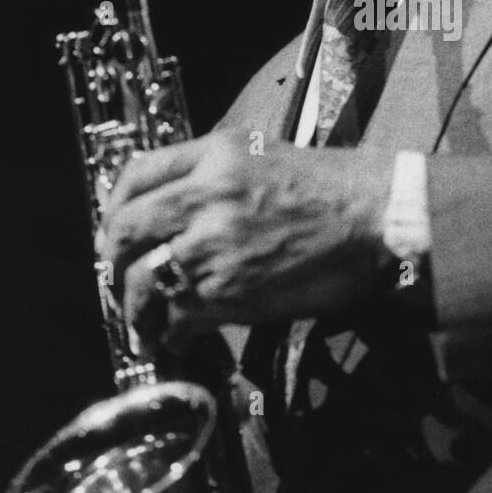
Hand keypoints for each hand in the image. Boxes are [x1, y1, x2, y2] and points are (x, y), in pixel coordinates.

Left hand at [97, 130, 392, 349]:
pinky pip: (177, 315)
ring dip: (135, 307)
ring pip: (144, 278)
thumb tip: (179, 212)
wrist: (377, 216)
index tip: (116, 229)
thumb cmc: (335, 188)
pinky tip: (175, 338)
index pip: (138, 173)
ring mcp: (214, 242)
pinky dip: (169, 332)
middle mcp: (207, 194)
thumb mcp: (267, 156)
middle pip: (127, 228)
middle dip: (114, 260)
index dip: (115, 206)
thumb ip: (217, 176)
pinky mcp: (229, 288)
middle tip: (118, 280)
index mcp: (216, 154)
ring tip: (143, 322)